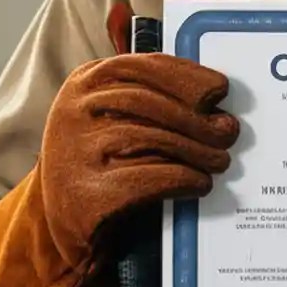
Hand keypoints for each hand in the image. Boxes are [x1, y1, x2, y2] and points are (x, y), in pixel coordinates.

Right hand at [0, 48, 239, 286]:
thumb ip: (150, 95)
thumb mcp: (111, 115)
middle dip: (196, 118)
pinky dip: (181, 179)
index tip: (220, 90)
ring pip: (148, 139)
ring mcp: (74, 152)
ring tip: (220, 160)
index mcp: (83, 82)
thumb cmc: (100, 158)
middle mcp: (72, 111)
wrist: (58, 220)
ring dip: (195, 150)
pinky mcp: (85, 194)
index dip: (185, 76)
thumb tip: (214, 100)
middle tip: (229, 132)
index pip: (140, 66)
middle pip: (147, 103)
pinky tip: (200, 182)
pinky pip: (146, 179)